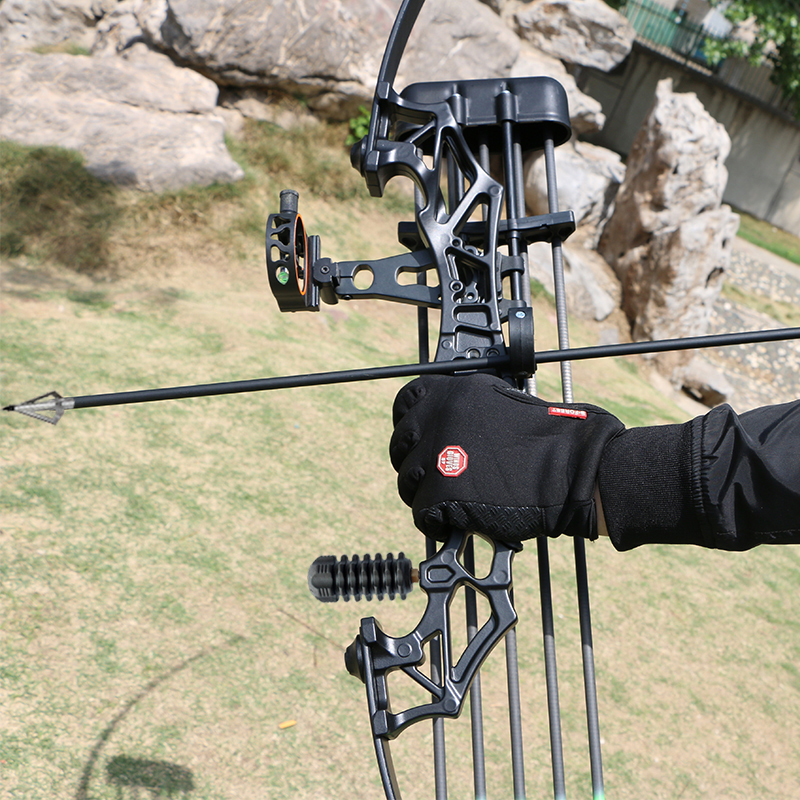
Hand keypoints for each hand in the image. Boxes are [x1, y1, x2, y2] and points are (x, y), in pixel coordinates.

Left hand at [390, 374, 623, 542]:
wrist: (572, 468)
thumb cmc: (546, 438)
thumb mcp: (496, 401)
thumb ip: (460, 409)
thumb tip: (433, 424)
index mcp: (451, 393)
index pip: (404, 404)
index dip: (409, 424)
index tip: (417, 439)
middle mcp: (439, 420)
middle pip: (400, 446)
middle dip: (415, 463)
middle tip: (437, 477)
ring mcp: (437, 457)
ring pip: (408, 482)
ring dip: (426, 494)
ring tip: (453, 501)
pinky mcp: (442, 494)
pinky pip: (422, 515)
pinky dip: (437, 523)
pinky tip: (459, 521)